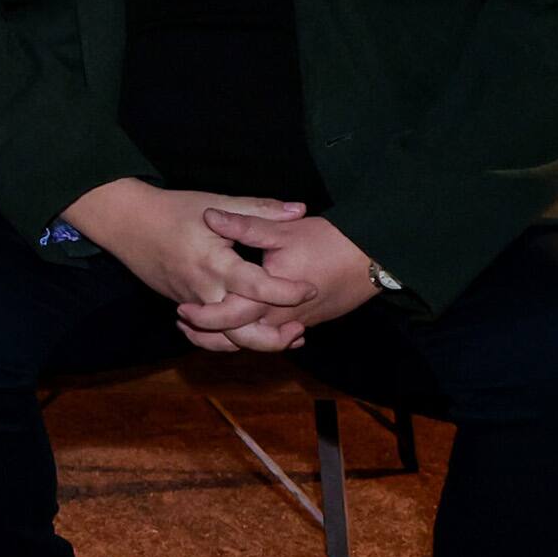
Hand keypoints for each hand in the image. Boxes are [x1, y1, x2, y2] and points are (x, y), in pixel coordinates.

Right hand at [66, 178, 310, 348]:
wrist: (125, 222)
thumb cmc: (172, 209)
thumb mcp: (216, 203)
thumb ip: (259, 210)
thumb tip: (300, 210)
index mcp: (215, 263)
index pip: (257, 287)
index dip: (287, 291)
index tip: (310, 289)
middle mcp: (203, 290)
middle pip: (240, 332)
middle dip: (273, 339)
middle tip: (299, 330)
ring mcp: (190, 302)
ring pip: (224, 339)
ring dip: (255, 344)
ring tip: (284, 337)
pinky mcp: (183, 304)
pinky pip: (210, 331)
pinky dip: (232, 338)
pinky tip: (253, 333)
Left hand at [179, 207, 381, 352]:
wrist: (374, 257)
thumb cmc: (329, 241)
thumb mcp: (283, 230)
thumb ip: (246, 226)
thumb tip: (211, 216)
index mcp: (271, 296)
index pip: (231, 317)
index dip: (204, 317)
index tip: (183, 310)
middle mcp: (284, 316)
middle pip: (242, 338)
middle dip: (211, 336)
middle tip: (186, 323)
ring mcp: (299, 321)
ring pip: (260, 341)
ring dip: (233, 337)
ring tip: (206, 327)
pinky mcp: (310, 321)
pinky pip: (277, 335)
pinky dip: (256, 333)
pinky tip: (242, 324)